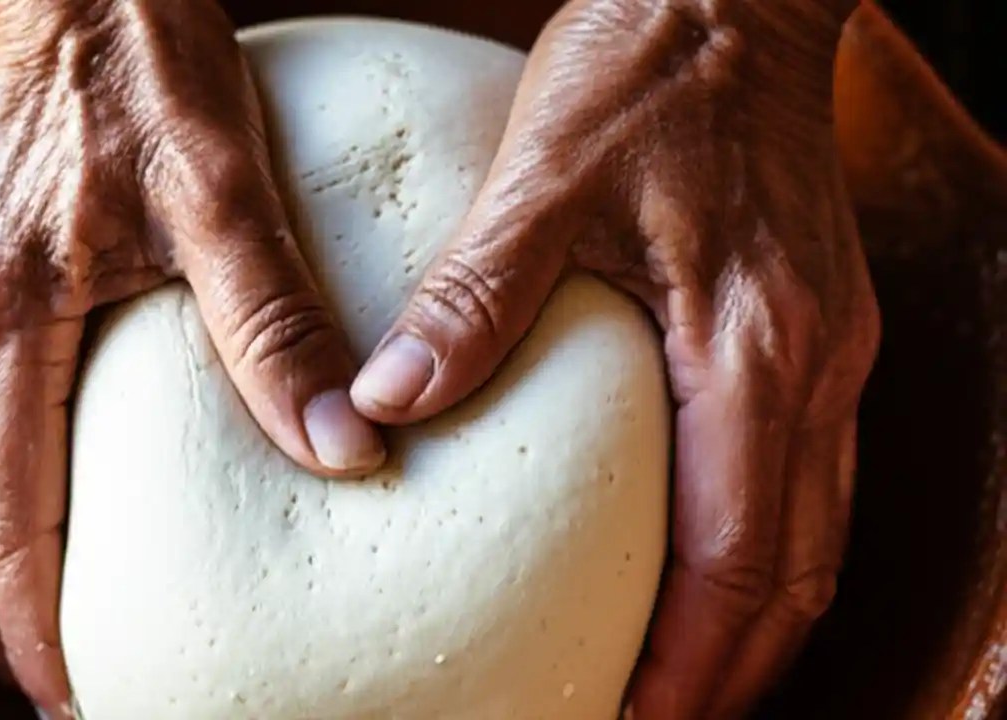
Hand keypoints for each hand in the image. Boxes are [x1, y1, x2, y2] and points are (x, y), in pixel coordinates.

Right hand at [0, 1, 382, 713]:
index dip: (35, 634)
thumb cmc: (129, 49)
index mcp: (0, 321)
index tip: (80, 695)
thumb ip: (272, 322)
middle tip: (63, 675)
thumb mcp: (220, 182)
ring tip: (47, 609)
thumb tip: (342, 447)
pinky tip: (38, 481)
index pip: (1, 535)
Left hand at [350, 1, 878, 716]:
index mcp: (753, 349)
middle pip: (795, 573)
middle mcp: (809, 367)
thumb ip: (475, 298)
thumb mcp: (544, 179)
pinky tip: (697, 556)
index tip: (631, 719)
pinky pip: (801, 472)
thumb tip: (386, 404)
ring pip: (810, 533)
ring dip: (747, 617)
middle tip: (641, 718)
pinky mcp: (807, 325)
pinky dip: (756, 543)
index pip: (742, 559)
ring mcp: (822, 349)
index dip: (694, 662)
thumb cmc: (647, 73)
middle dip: (727, 668)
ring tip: (671, 671)